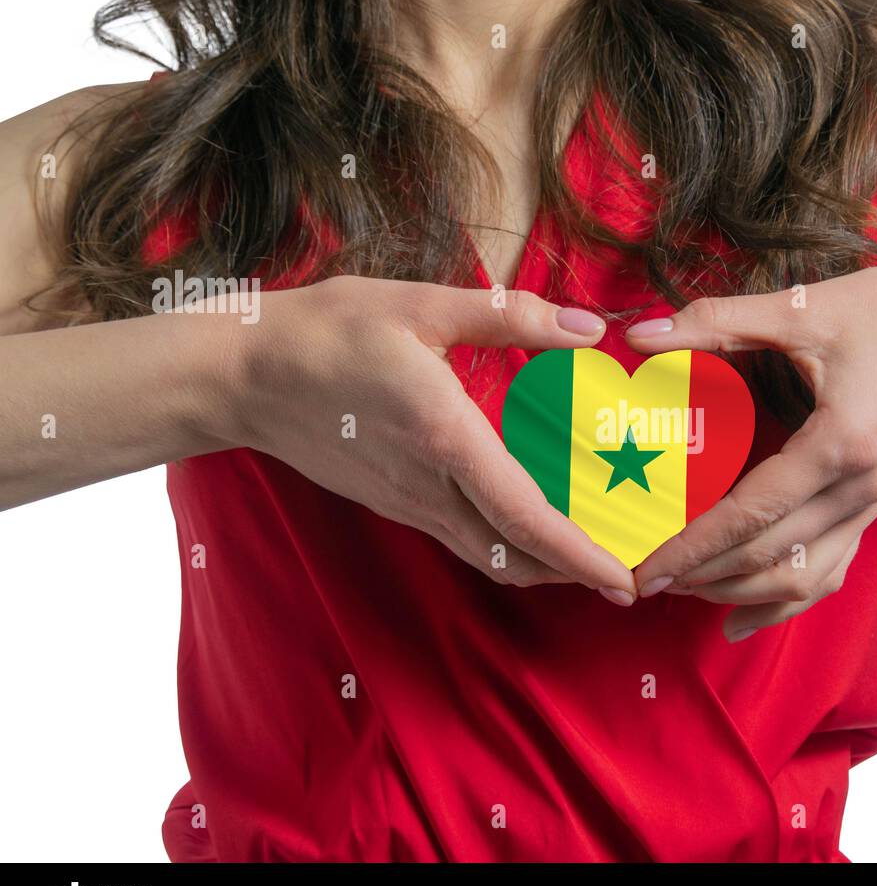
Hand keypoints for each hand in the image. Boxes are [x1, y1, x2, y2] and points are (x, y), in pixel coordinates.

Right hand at [219, 275, 635, 601]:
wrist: (241, 375)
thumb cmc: (327, 332)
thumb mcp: (420, 306)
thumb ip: (509, 316)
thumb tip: (585, 330)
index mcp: (446, 440)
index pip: (525, 518)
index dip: (579, 557)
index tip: (622, 580)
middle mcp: (429, 487)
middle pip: (514, 556)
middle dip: (574, 575)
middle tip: (626, 574)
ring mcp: (407, 503)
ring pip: (487, 556)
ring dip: (541, 566)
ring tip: (589, 556)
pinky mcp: (393, 502)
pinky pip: (462, 540)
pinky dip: (506, 547)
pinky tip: (528, 523)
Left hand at [625, 256, 876, 637]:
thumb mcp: (804, 309)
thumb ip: (719, 321)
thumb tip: (644, 333)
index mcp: (840, 446)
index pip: (751, 515)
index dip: (695, 547)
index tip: (649, 568)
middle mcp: (859, 489)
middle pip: (771, 557)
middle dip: (704, 576)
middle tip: (648, 581)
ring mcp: (872, 504)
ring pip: (802, 577)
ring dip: (741, 592)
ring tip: (688, 590)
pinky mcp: (875, 505)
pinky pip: (829, 569)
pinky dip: (785, 599)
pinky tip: (744, 616)